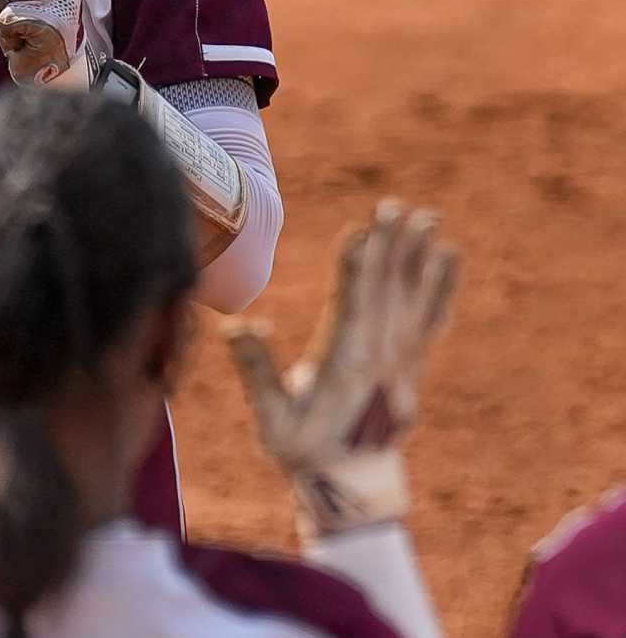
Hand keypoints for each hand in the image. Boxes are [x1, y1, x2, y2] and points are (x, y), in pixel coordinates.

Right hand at [225, 201, 459, 538]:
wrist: (349, 485)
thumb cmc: (300, 450)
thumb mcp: (270, 418)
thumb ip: (256, 371)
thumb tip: (240, 324)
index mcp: (345, 365)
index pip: (354, 306)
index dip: (358, 268)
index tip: (363, 230)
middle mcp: (381, 358)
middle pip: (389, 293)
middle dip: (392, 248)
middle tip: (397, 206)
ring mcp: (402, 361)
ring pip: (414, 299)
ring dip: (420, 257)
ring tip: (429, 218)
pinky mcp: (411, 364)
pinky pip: (431, 317)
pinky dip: (441, 285)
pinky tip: (449, 257)